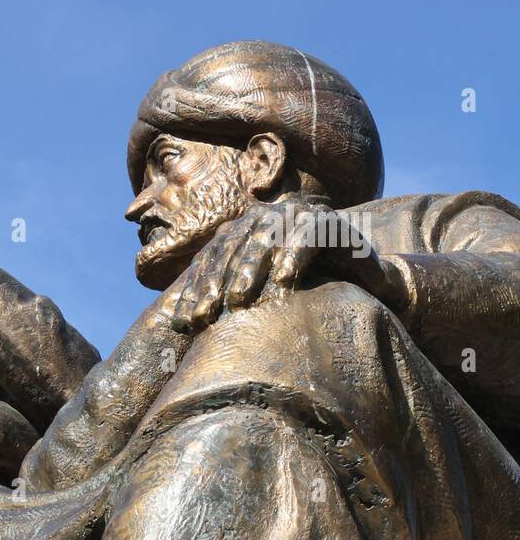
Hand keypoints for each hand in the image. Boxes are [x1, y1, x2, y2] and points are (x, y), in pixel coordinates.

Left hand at [170, 201, 408, 332]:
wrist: (363, 278)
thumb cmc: (305, 288)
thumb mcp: (260, 292)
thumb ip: (223, 297)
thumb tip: (176, 323)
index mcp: (241, 231)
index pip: (211, 260)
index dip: (195, 291)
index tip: (184, 325)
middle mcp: (265, 217)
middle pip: (231, 249)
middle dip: (214, 285)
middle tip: (203, 318)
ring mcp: (296, 215)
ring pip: (265, 240)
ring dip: (249, 270)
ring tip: (237, 303)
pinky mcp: (329, 221)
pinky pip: (307, 236)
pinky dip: (294, 257)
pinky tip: (284, 281)